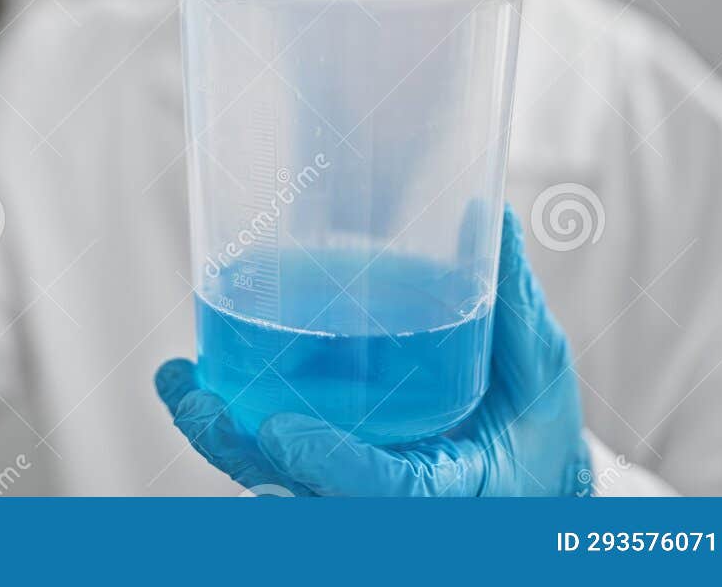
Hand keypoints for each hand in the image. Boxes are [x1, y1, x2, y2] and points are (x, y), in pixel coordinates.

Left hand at [156, 207, 591, 495]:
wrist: (535, 485)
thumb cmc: (535, 429)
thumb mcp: (539, 368)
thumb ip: (512, 300)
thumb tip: (484, 209)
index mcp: (454, 490)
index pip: (386, 493)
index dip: (330, 468)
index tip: (280, 431)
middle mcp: (398, 511)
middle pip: (304, 501)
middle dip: (243, 454)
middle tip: (199, 400)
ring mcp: (359, 503)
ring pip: (277, 491)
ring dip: (225, 442)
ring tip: (182, 384)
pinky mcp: (334, 488)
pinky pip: (276, 476)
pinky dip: (236, 439)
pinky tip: (201, 392)